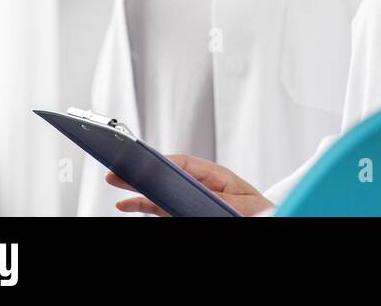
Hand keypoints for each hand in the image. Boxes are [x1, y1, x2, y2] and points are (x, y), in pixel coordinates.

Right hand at [106, 154, 275, 216]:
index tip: (143, 161)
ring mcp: (192, 199)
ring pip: (160, 192)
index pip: (184, 163)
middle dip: (142, 170)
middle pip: (167, 175)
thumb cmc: (259, 211)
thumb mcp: (240, 202)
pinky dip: (144, 205)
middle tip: (118, 166)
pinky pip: (161, 208)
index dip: (162, 161)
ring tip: (116, 182)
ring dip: (138, 188)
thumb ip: (216, 195)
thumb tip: (196, 190)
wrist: (264, 220)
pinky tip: (128, 203)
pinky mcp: (186, 213)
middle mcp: (201, 185)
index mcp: (216, 176)